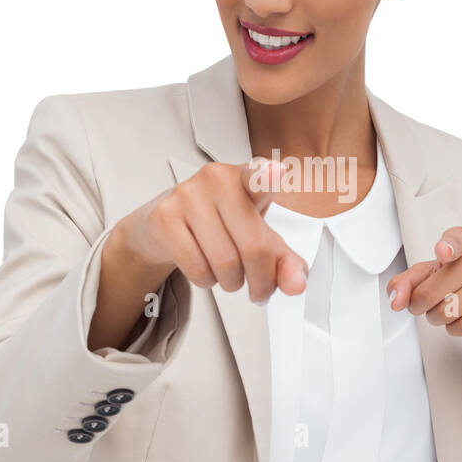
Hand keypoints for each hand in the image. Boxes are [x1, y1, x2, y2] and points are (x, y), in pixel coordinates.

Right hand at [118, 158, 308, 304]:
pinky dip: (206, 280)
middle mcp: (218, 179)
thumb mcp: (259, 239)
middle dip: (260, 281)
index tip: (276, 173)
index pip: (258, 176)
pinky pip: (197, 267)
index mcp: (247, 179)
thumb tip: (296, 285)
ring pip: (225, 263)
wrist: (167, 225)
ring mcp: (188, 194)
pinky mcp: (165, 216)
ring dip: (231, 282)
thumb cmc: (220, 225)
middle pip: (253, 247)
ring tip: (227, 273)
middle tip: (258, 289)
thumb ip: (284, 261)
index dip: (267, 177)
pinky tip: (205, 268)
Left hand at [386, 226, 461, 335]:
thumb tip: (395, 301)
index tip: (442, 251)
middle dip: (419, 306)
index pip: (455, 241)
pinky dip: (453, 329)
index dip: (447, 247)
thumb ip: (407, 282)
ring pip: (448, 312)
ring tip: (444, 310)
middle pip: (431, 293)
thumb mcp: (434, 271)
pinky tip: (458, 319)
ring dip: (436, 319)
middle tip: (424, 304)